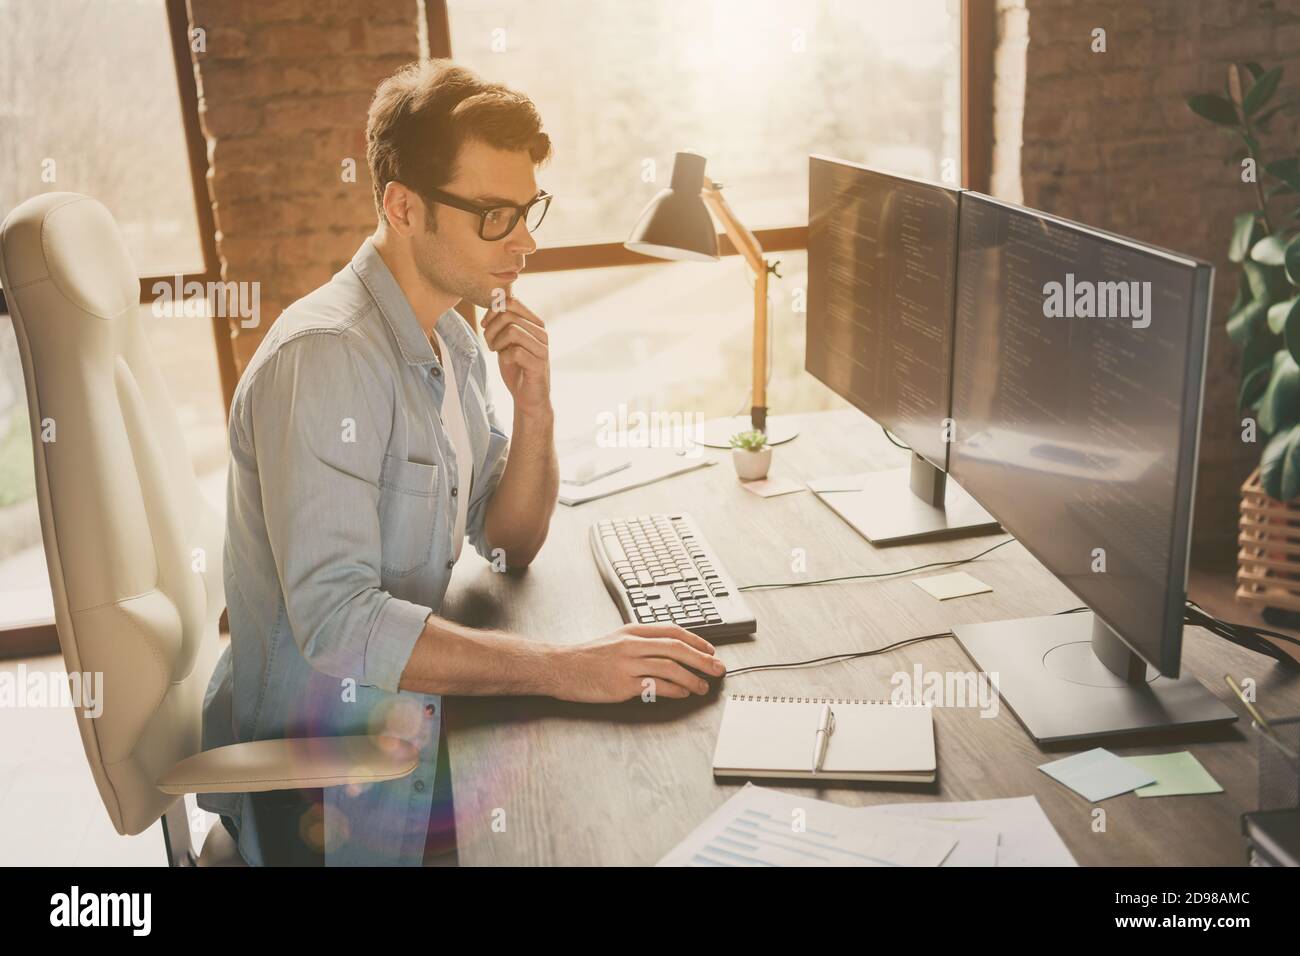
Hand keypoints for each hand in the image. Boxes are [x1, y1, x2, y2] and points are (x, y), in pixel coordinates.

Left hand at [482, 295, 550, 415]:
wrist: (528, 397)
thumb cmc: (516, 367)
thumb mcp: (506, 341)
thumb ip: (502, 323)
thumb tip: (493, 303)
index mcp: (535, 324)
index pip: (512, 302)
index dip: (492, 311)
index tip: (485, 325)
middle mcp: (542, 333)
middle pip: (508, 316)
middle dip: (491, 329)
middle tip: (490, 344)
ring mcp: (542, 349)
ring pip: (512, 331)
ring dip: (497, 342)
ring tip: (496, 352)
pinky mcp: (539, 364)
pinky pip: (515, 351)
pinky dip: (504, 356)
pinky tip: (505, 361)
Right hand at [548, 624, 726, 702]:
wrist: (562, 668)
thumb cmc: (590, 656)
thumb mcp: (617, 639)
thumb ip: (642, 642)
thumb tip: (673, 650)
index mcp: (633, 630)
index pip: (673, 631)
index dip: (697, 641)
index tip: (711, 650)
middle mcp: (632, 644)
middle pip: (677, 648)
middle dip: (702, 659)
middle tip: (718, 669)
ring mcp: (627, 664)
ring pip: (670, 667)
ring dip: (692, 678)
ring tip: (703, 686)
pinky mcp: (622, 685)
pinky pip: (656, 686)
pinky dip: (674, 690)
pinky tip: (683, 693)